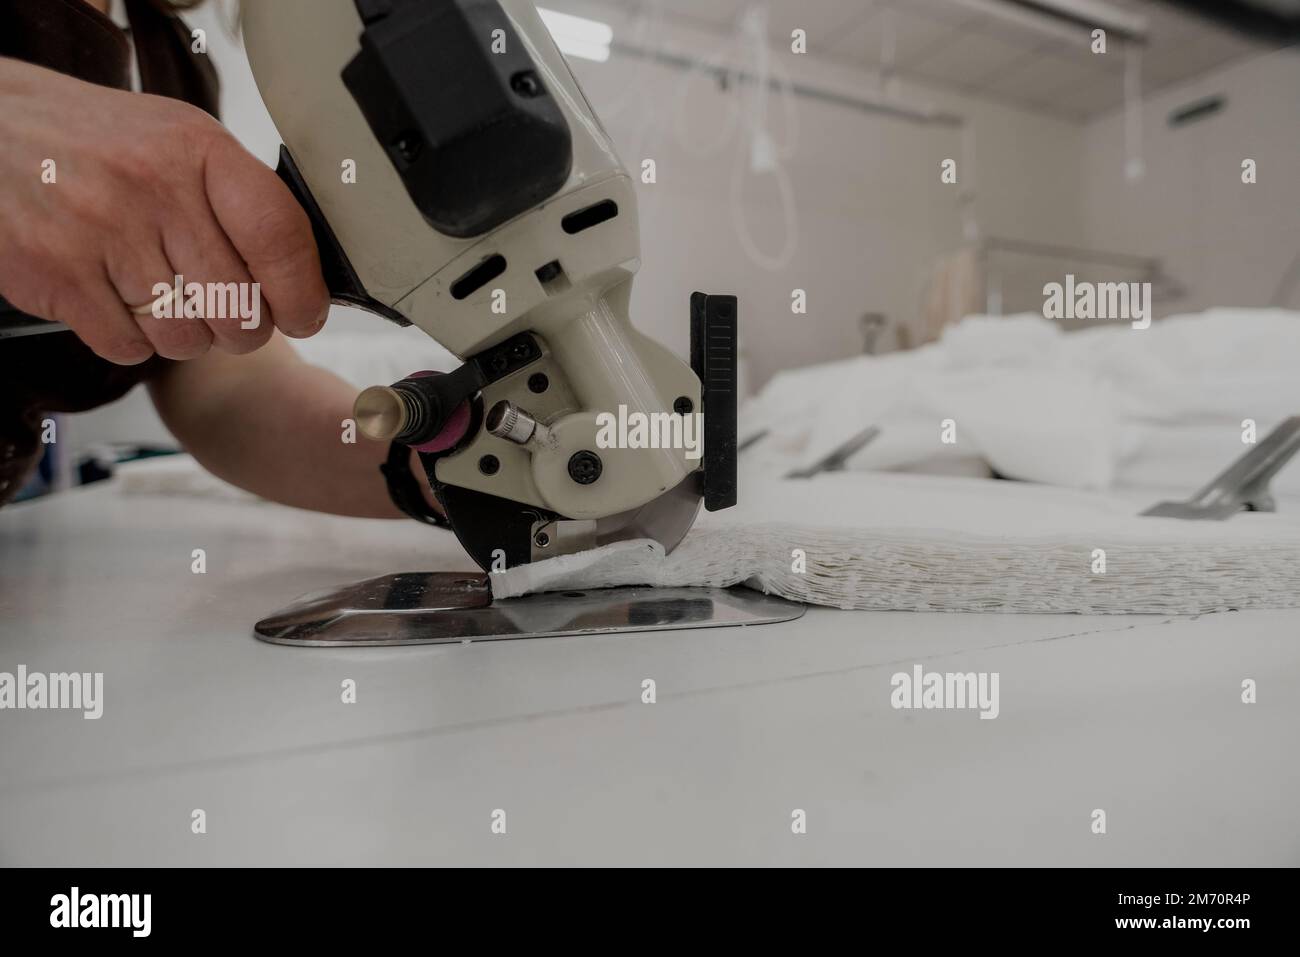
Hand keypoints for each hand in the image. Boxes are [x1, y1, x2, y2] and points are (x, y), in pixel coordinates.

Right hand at [0, 57, 329, 363]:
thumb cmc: (101, 146)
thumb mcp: (179, 144)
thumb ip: (242, 202)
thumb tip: (307, 279)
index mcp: (197, 149)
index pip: (279, 236)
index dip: (302, 293)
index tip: (304, 315)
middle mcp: (152, 185)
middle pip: (239, 308)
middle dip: (239, 327)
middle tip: (220, 309)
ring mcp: (101, 229)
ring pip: (186, 338)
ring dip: (182, 335)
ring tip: (158, 296)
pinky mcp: (57, 272)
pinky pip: (129, 347)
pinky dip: (130, 340)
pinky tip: (115, 300)